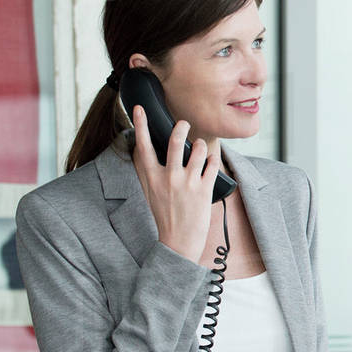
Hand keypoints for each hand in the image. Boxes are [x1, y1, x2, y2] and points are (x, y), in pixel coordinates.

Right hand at [130, 104, 220, 263]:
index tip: (140, 108)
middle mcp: (168, 178)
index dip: (141, 125)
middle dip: (181, 127)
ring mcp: (187, 183)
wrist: (178, 242)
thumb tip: (143, 148)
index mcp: (151, 177)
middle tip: (184, 124)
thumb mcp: (150, 192)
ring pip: (197, 149)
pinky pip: (212, 163)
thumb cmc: (165, 215)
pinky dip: (212, 159)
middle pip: (174, 141)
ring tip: (199, 149)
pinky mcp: (204, 189)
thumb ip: (149, 171)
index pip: (143, 146)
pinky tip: (210, 161)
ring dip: (200, 145)